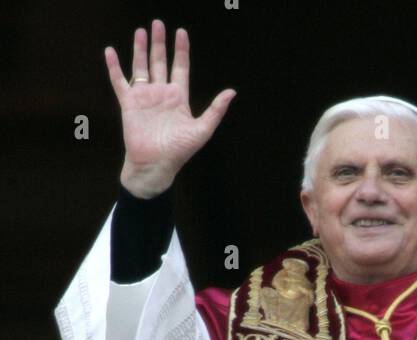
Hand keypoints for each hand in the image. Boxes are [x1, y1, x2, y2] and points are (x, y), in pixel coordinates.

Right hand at [105, 18, 235, 197]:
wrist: (155, 166)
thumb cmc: (179, 151)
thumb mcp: (202, 130)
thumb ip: (216, 110)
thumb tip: (232, 92)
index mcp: (179, 97)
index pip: (180, 67)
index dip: (181, 50)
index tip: (181, 32)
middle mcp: (161, 93)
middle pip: (160, 61)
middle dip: (159, 43)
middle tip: (157, 23)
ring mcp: (144, 97)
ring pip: (141, 66)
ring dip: (140, 49)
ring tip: (141, 31)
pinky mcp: (128, 103)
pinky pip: (119, 81)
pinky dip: (114, 67)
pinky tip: (110, 52)